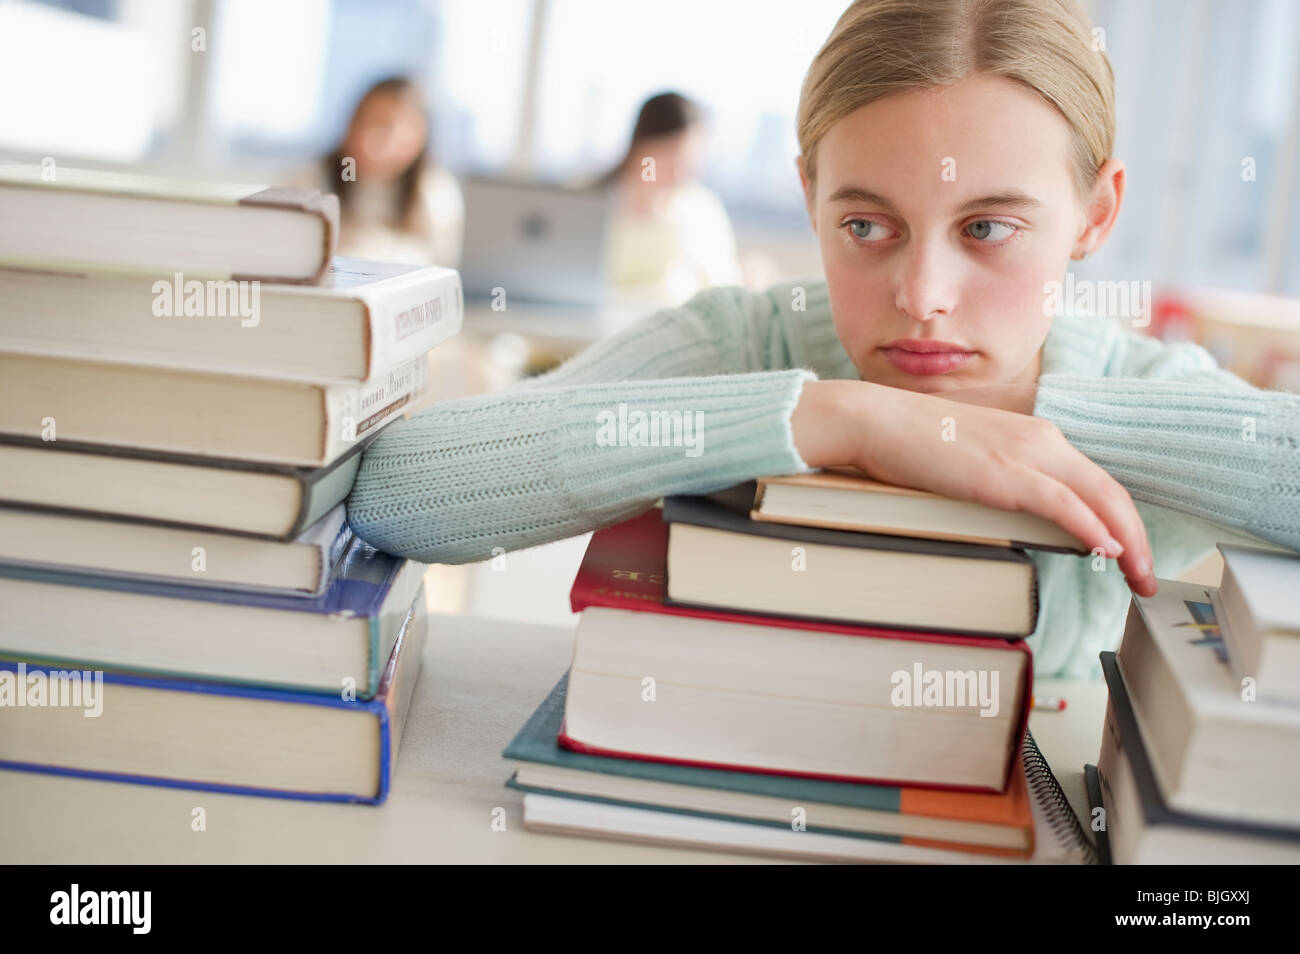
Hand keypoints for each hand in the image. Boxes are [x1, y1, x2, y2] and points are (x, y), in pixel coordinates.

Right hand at [790, 380, 1156, 596]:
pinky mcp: (1005, 475)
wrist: (873, 420)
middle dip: (1139, 540)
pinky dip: (1094, 530)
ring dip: (1129, 543)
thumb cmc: (909, 442)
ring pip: (1101, 500)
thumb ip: (1004, 479)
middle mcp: (1042, 440)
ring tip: (1140, 578)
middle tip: (1148, 579)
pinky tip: (1108, 553)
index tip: (1131, 554)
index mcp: (1035, 436)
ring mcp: (1026, 455)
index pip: (1096, 482)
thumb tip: (1020, 516)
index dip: (1122, 521)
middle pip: (1112, 493)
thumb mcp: (971, 460)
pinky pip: (1065, 506)